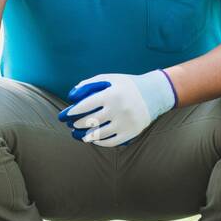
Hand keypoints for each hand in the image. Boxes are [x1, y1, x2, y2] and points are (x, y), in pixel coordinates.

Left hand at [57, 70, 177, 147]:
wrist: (154, 93)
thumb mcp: (110, 78)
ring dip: (85, 136)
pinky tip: (93, 139)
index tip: (66, 115)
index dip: (73, 112)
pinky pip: (111, 141)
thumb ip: (90, 84)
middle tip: (72, 125)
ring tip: (78, 135)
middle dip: (77, 124)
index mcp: (111, 94)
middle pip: (91, 121)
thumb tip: (72, 95)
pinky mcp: (131, 132)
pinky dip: (100, 142)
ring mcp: (125, 122)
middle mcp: (118, 109)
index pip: (86, 105)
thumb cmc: (126, 85)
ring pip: (99, 134)